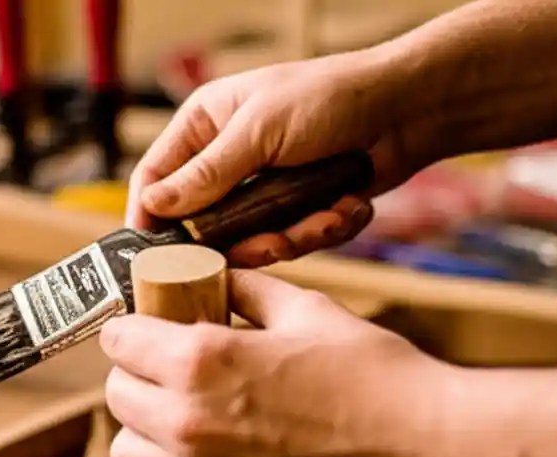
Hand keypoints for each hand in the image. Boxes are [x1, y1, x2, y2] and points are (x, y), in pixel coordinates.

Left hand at [100, 269, 463, 456]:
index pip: (118, 338)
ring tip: (183, 426)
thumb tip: (213, 280)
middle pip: (116, 395)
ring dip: (146, 436)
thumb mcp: (308, 311)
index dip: (134, 329)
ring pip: (126, 455)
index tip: (150, 331)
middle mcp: (187, 420)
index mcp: (202, 358)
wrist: (429, 452)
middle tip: (174, 375)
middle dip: (140, 377)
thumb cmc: (378, 377)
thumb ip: (246, 293)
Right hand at [126, 50, 422, 267]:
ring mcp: (264, 188)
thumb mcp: (258, 131)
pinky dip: (324, 229)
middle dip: (243, 239)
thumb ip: (207, 174)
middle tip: (273, 241)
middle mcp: (228, 160)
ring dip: (293, 235)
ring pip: (252, 241)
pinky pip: (294, 241)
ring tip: (327, 215)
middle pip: (205, 225)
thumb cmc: (329, 98)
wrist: (406, 110)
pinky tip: (348, 205)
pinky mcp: (299, 210)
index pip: (155, 178)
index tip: (152, 259)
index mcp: (205, 126)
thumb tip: (154, 204)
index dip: (150, 218)